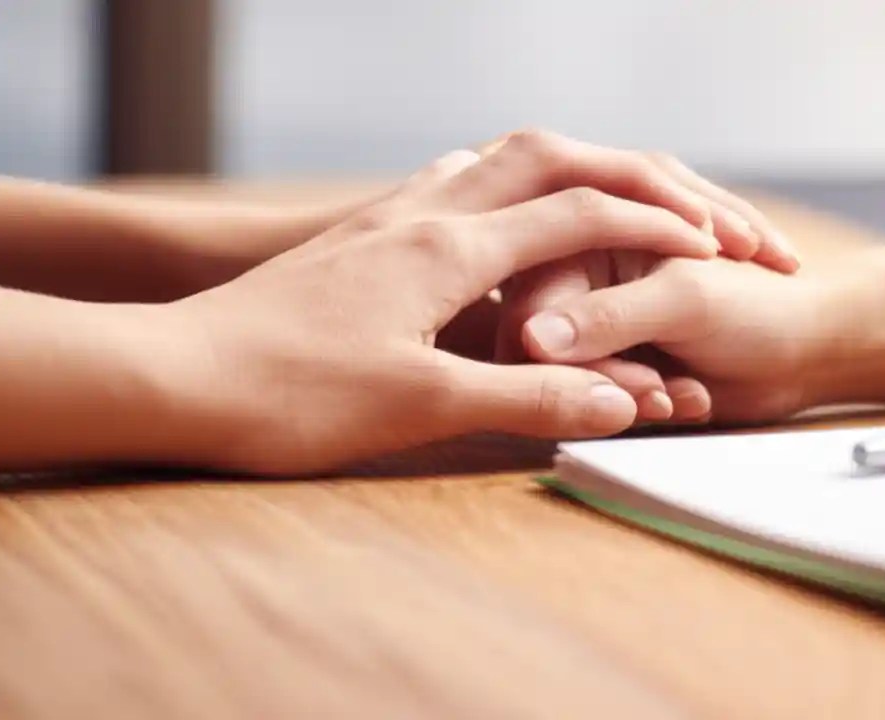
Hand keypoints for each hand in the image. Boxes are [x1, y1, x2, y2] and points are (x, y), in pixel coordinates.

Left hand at [155, 172, 718, 474]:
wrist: (171, 373)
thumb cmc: (289, 395)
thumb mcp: (420, 407)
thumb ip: (529, 399)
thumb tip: (621, 402)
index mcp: (450, 248)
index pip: (581, 211)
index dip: (657, 221)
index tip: (712, 239)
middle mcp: (423, 214)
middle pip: (543, 155)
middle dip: (621, 169)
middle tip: (675, 193)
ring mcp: (386, 218)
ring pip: (492, 159)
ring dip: (561, 167)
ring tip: (602, 192)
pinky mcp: (358, 237)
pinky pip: (447, 183)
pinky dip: (496, 187)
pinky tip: (491, 217)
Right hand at [518, 256, 860, 422]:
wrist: (811, 351)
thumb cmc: (761, 307)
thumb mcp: (684, 301)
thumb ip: (608, 317)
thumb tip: (530, 339)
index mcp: (593, 236)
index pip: (533, 302)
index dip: (558, 350)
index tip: (599, 377)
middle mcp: (587, 279)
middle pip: (545, 348)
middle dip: (602, 379)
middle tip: (653, 394)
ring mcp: (601, 327)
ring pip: (571, 380)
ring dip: (625, 396)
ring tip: (678, 396)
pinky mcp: (618, 365)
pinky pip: (600, 399)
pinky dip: (642, 406)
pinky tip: (687, 399)